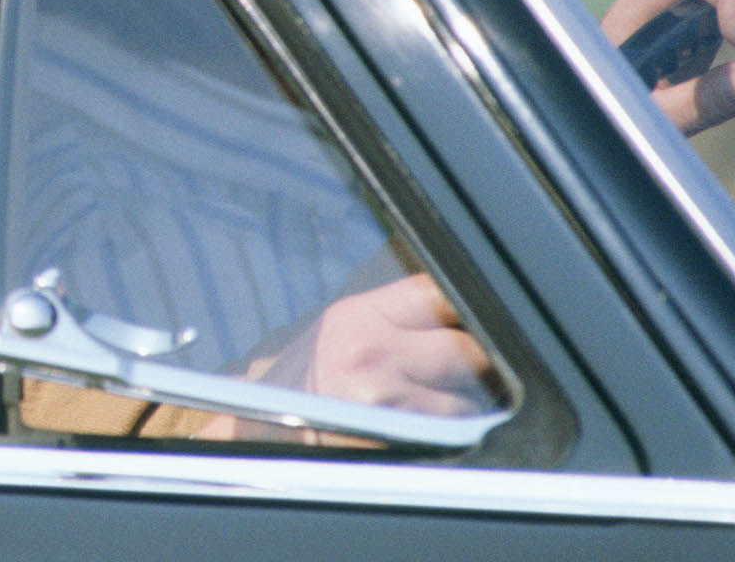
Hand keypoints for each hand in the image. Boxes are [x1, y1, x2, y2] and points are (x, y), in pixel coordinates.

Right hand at [254, 272, 497, 419]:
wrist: (258, 440)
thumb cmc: (307, 388)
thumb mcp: (341, 333)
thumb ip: (397, 318)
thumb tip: (463, 317)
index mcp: (358, 316)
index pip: (438, 292)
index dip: (465, 311)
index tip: (472, 326)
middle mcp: (370, 351)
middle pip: (466, 349)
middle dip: (476, 368)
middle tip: (467, 377)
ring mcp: (383, 398)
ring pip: (468, 400)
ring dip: (467, 410)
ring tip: (438, 412)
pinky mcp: (393, 443)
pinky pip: (451, 438)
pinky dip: (451, 440)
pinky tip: (429, 437)